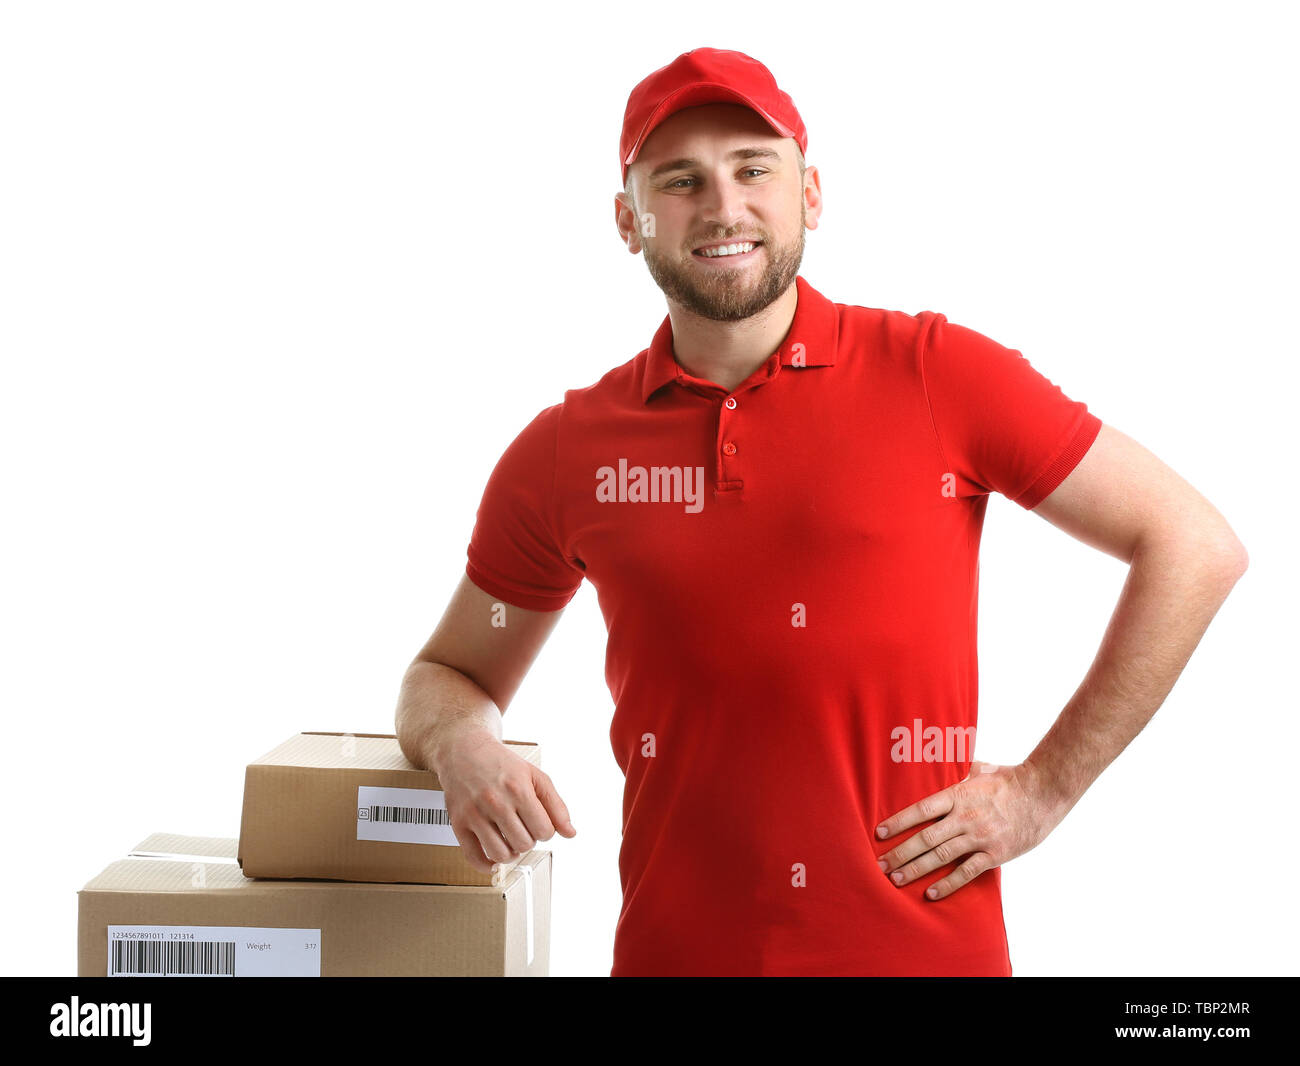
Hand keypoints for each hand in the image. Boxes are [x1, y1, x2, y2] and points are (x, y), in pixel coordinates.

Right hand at [435, 731, 576, 872]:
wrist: (464, 750)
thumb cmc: (502, 764)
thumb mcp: (535, 776)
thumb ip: (556, 805)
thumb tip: (570, 833)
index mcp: (519, 790)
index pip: (544, 831)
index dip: (545, 830)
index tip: (537, 822)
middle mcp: (496, 803)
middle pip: (524, 844)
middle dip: (528, 839)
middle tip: (522, 827)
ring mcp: (475, 814)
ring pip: (501, 854)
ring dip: (510, 852)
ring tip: (509, 840)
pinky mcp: (458, 822)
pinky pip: (474, 858)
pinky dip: (486, 865)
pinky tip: (493, 857)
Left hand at [875, 760, 1067, 899]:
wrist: (1044, 793)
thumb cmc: (1009, 779)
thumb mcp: (979, 768)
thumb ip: (957, 769)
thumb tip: (940, 756)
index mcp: (957, 794)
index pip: (920, 809)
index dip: (898, 821)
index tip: (879, 832)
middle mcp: (964, 816)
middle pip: (925, 837)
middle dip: (899, 852)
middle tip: (879, 864)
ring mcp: (979, 836)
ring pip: (940, 856)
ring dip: (915, 869)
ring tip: (895, 879)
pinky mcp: (995, 854)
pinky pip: (967, 872)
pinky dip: (947, 884)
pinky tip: (930, 893)